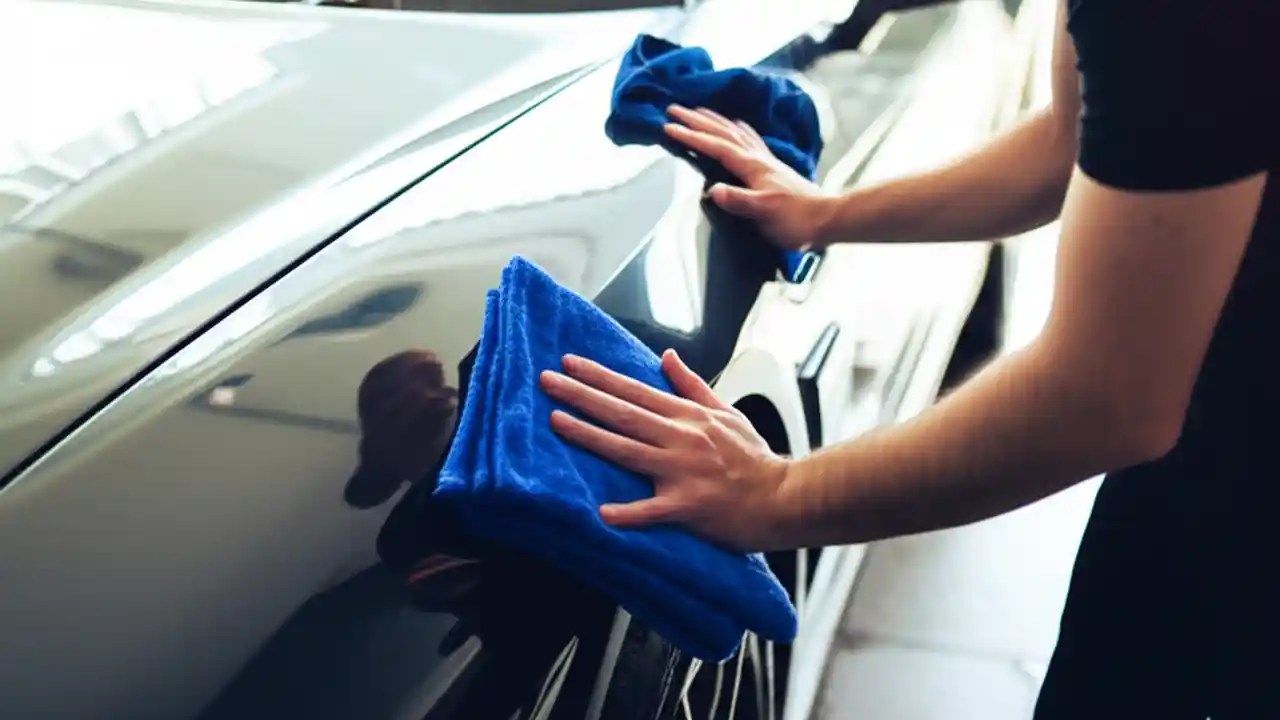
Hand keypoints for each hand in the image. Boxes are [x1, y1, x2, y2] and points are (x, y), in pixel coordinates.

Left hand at [538, 349, 793, 551]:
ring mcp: (682, 471)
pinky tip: (601, 512)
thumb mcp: (726, 413)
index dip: (599, 376)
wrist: (784, 497)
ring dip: (589, 435)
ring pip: (627, 450)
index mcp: (688, 416)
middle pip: (622, 413)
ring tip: (556, 422)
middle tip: (546, 381)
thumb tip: (666, 357)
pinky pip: (652, 511)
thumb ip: (692, 386)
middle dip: (581, 395)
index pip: (635, 390)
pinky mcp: (688, 506)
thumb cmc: (754, 458)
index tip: (568, 363)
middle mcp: (681, 438)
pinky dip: (628, 512)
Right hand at [664, 104, 836, 251]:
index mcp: (753, 167)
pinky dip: (738, 129)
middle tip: (674, 109)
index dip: (691, 136)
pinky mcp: (772, 169)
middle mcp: (758, 159)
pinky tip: (738, 126)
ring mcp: (766, 162)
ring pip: (735, 133)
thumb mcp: (766, 213)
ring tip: (699, 110)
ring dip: (715, 120)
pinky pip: (750, 140)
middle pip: (723, 132)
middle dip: (697, 120)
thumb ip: (739, 201)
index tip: (669, 127)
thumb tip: (712, 190)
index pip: (716, 147)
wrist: (827, 219)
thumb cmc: (797, 220)